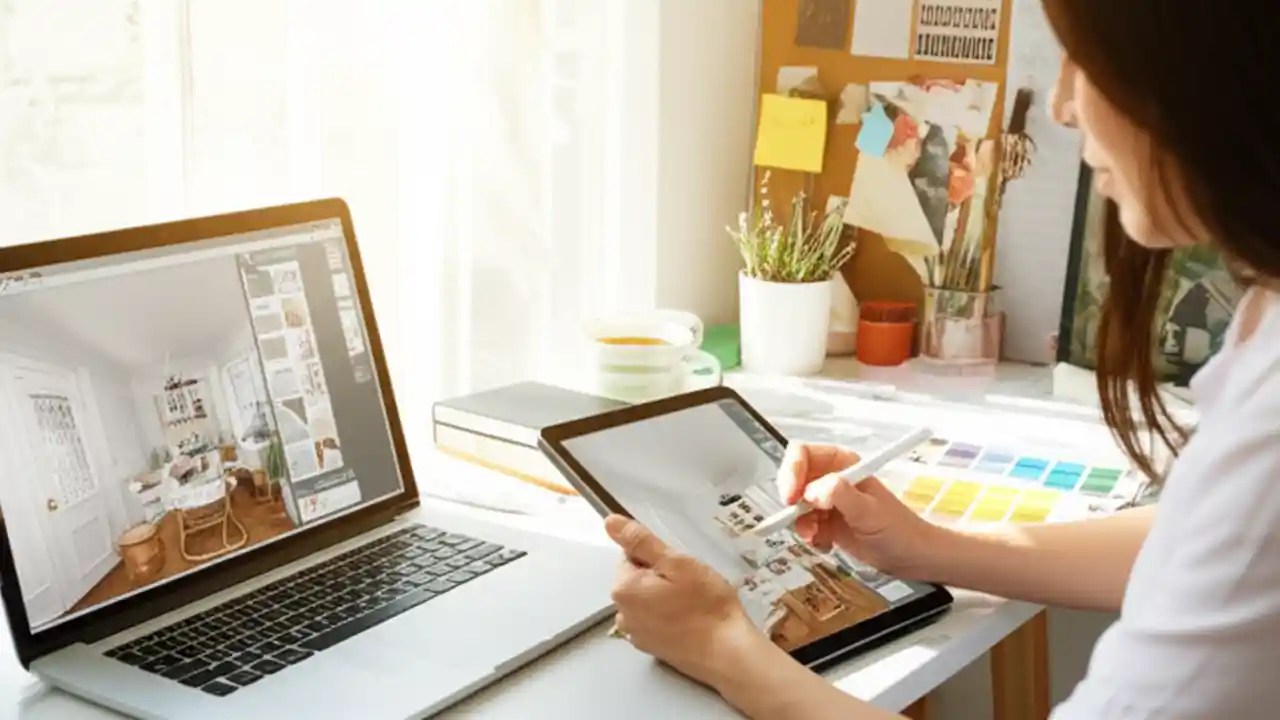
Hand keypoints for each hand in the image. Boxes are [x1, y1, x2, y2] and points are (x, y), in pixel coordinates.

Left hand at [604, 515, 762, 686]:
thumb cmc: (706, 604)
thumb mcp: (677, 563)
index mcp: (623, 589)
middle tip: (689, 584)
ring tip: (691, 603)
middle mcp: (622, 614)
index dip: (657, 557)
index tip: (679, 567)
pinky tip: (689, 620)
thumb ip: (640, 541)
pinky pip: (653, 621)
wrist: (727, 652)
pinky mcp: (650, 649)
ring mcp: (636, 635)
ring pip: (646, 601)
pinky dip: (667, 617)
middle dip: (660, 577)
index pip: (630, 556)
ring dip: (663, 597)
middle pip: (636, 580)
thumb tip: (610, 522)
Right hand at [778, 443, 942, 579]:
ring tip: (817, 538)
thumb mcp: (869, 512)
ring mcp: (828, 502)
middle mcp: (831, 478)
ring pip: (795, 505)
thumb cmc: (897, 529)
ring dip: (800, 523)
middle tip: (796, 519)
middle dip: (791, 501)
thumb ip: (840, 496)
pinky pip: (803, 525)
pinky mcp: (826, 523)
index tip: (791, 497)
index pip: (803, 454)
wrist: (912, 558)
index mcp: (843, 464)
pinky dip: (809, 537)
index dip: (791, 471)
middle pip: (793, 478)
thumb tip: (812, 491)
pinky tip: (826, 545)